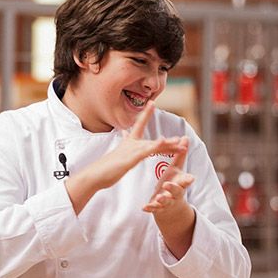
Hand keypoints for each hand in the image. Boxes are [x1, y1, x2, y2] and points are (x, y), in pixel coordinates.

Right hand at [66, 101, 186, 212]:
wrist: (94, 175)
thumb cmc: (106, 168)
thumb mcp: (118, 155)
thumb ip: (124, 147)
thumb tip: (124, 136)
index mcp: (129, 143)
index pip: (139, 125)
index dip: (146, 114)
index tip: (152, 102)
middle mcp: (131, 144)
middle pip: (153, 140)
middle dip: (169, 141)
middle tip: (182, 139)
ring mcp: (131, 150)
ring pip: (153, 145)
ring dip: (167, 144)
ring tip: (180, 142)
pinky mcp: (130, 158)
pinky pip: (145, 151)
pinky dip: (155, 146)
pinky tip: (163, 142)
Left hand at [143, 145, 194, 214]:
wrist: (171, 207)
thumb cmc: (174, 183)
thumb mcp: (177, 169)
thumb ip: (180, 155)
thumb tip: (185, 137)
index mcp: (180, 182)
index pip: (186, 180)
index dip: (188, 179)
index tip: (191, 178)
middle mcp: (176, 193)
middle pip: (177, 191)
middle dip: (173, 188)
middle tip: (167, 184)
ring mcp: (168, 201)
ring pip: (166, 201)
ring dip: (162, 199)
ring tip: (158, 197)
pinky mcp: (159, 208)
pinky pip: (154, 209)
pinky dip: (150, 208)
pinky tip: (144, 207)